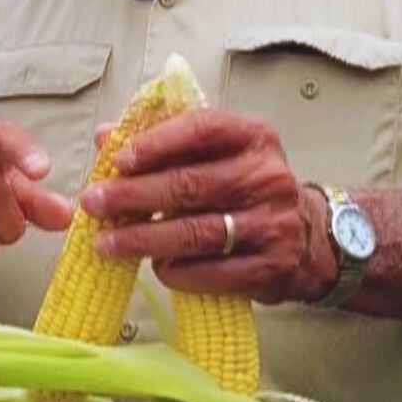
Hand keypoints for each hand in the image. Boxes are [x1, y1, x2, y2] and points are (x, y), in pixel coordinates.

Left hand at [80, 108, 336, 302]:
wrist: (307, 239)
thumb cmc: (246, 190)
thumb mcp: (216, 154)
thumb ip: (163, 141)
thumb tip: (105, 136)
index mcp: (253, 138)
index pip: (201, 129)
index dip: (155, 143)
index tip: (117, 159)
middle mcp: (267, 177)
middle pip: (189, 185)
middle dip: (133, 196)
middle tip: (94, 204)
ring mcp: (273, 224)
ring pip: (196, 232)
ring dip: (143, 239)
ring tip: (106, 243)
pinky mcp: (271, 267)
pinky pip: (212, 272)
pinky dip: (177, 272)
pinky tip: (155, 268)